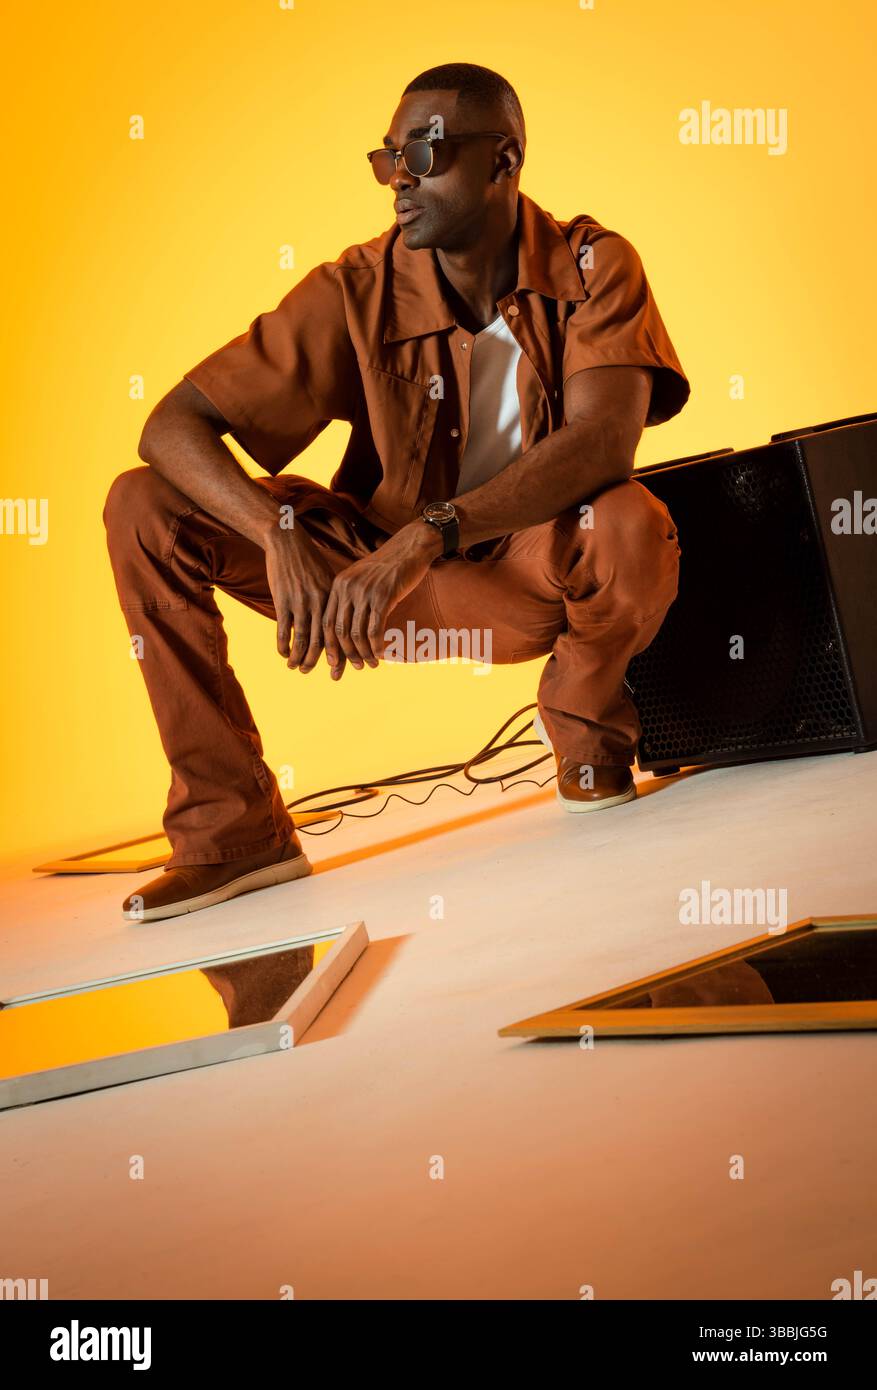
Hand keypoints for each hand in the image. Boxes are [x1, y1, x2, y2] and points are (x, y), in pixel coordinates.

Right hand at [263, 528, 336, 672]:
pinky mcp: (283, 600)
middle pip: (327, 638)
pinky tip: (283, 654)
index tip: (352, 667)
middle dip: (330, 660)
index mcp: (334, 597)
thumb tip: (341, 620)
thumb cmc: (308, 561)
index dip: (348, 650)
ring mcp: (301, 602)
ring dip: (302, 657)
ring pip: (304, 638)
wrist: (287, 541)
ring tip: (299, 669)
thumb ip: (333, 599)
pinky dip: (284, 645)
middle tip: (333, 676)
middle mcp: (320, 602)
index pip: (342, 630)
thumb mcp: (327, 578)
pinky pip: (285, 629)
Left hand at [322, 522, 440, 679]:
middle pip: (339, 631)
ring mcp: (365, 592)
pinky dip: (376, 646)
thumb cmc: (388, 566)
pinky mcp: (384, 597)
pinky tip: (380, 654)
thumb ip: (351, 597)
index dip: (330, 646)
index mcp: (339, 585)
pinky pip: (375, 629)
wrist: (411, 547)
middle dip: (346, 654)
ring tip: (371, 664)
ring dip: (364, 653)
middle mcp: (348, 588)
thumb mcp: (361, 577)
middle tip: (355, 667)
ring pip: (357, 633)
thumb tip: (348, 626)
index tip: (333, 662)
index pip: (327, 622)